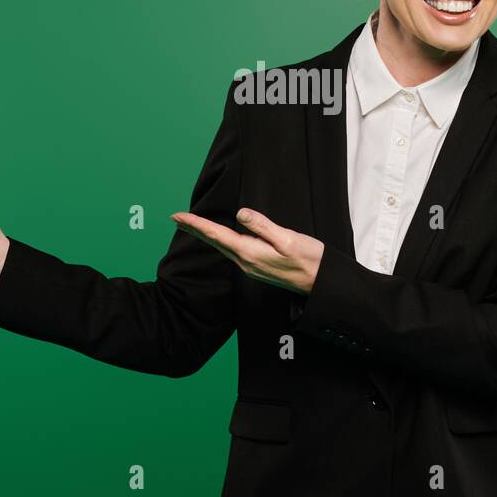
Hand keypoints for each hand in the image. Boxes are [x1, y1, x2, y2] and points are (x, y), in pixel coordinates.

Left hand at [171, 207, 323, 294]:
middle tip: (175, 218)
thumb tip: (240, 214)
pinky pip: (232, 251)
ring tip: (191, 225)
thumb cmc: (309, 259)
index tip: (177, 217)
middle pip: (214, 242)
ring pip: (222, 247)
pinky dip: (219, 241)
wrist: (320, 283)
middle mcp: (246, 262)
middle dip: (194, 229)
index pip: (216, 235)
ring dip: (205, 235)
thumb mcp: (287, 239)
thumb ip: (263, 226)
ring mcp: (251, 266)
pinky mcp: (257, 267)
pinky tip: (218, 237)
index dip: (195, 225)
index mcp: (250, 253)